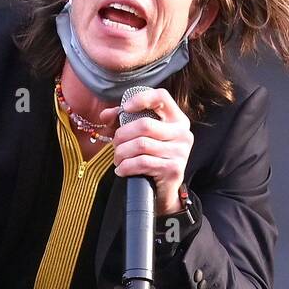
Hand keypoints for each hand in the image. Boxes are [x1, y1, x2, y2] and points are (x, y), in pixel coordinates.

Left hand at [98, 89, 193, 216]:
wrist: (163, 191)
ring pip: (141, 145)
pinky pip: (142, 162)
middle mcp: (183, 133)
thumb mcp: (139, 136)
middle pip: (145, 125)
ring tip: (117, 159)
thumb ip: (123, 121)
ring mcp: (180, 152)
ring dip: (122, 153)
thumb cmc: (151, 158)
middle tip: (115, 145)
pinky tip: (121, 170)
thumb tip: (105, 115)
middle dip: (122, 135)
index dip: (141, 98)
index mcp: (177, 119)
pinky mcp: (173, 169)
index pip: (162, 97)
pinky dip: (126, 166)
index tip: (125, 108)